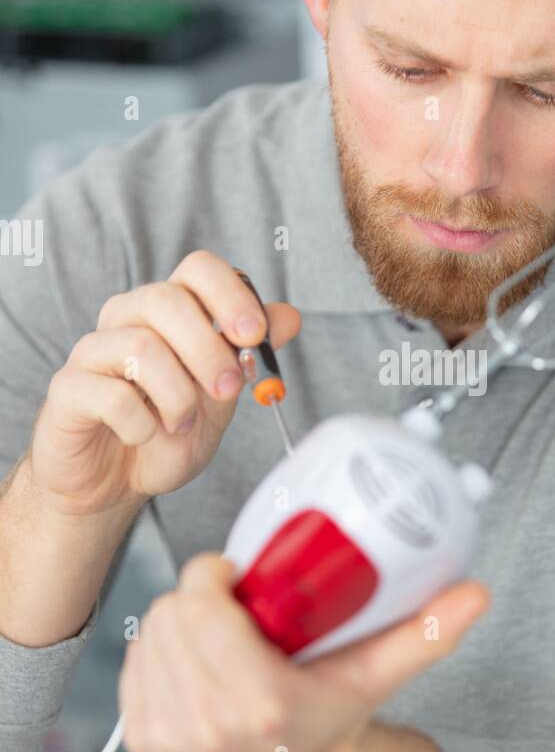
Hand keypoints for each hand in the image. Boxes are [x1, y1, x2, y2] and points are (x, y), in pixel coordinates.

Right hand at [29, 250, 300, 518]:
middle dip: (209, 350)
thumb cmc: (168, 434)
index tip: (253, 335)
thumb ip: (249, 356)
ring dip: (178, 396)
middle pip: (167, 299)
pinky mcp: (67, 389)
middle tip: (229, 391)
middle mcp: (127, 317)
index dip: (230, 295)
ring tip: (182, 425)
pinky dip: (140, 423)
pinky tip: (144, 436)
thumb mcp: (221, 397)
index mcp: (169, 310)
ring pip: (142, 346)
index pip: (198, 268)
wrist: (115, 483)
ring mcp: (93, 350)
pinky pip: (110, 394)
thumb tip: (289, 315)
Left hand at [119, 552, 490, 751]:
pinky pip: (133, 667)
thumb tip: (476, 594)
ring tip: (216, 636)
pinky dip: (158, 655)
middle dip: (199, 599)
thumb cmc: (332, 723)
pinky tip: (194, 665)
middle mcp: (206, 725)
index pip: (200, 601)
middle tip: (233, 606)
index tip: (237, 579)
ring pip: (149, 636)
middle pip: (172, 612)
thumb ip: (427, 631)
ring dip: (176, 624)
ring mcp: (169, 740)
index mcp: (258, 702)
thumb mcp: (377, 674)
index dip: (214, 575)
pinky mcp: (145, 745)